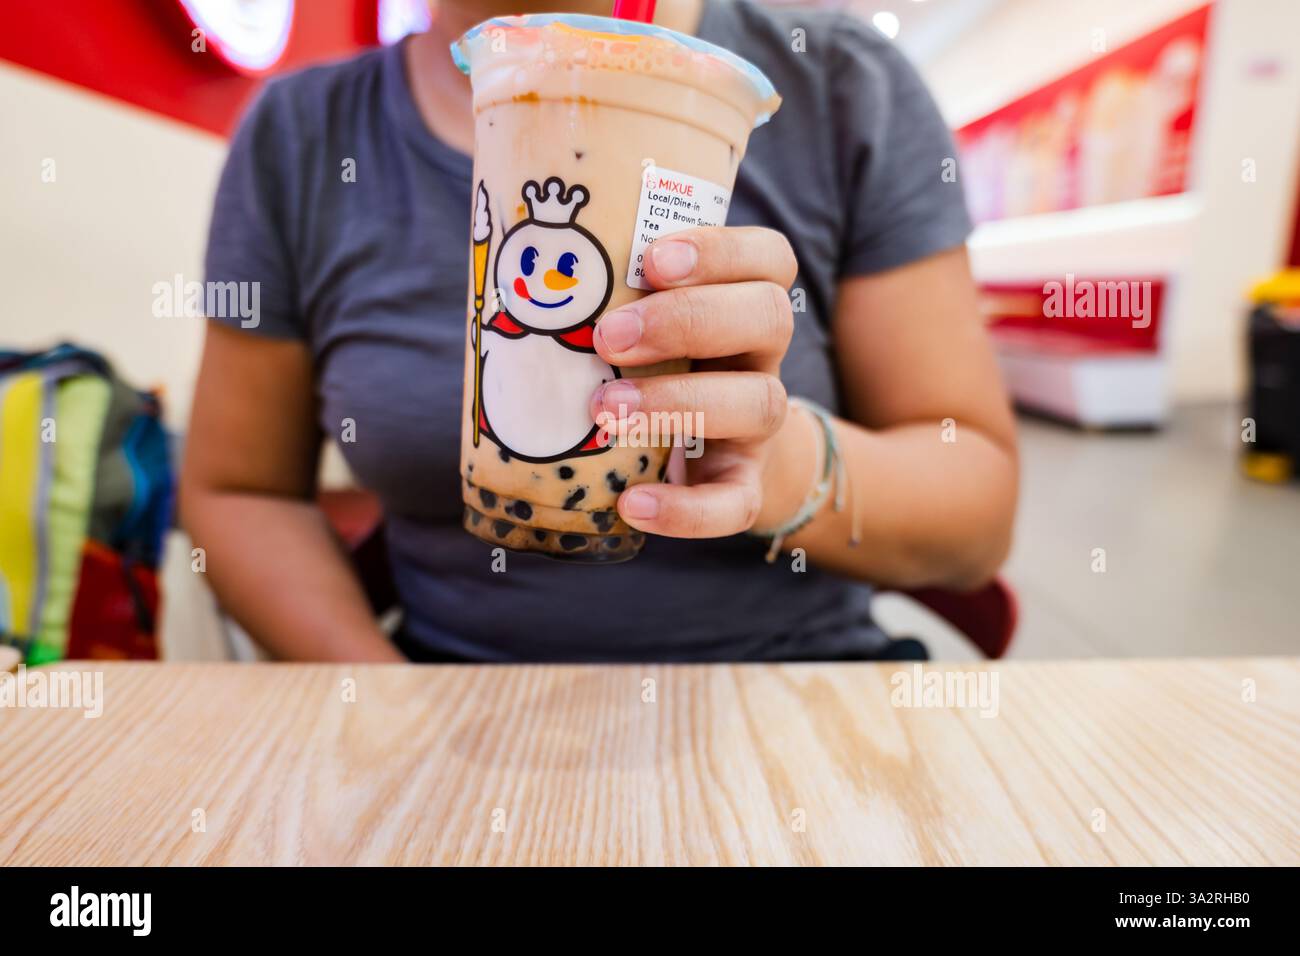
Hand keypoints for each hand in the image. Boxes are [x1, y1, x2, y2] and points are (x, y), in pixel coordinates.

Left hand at [589, 226, 803, 537]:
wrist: (711, 457)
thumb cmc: (654, 365)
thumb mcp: (643, 318)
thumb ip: (604, 290)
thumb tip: (498, 252)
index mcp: (741, 300)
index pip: (768, 258)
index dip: (720, 251)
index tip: (652, 258)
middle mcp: (761, 356)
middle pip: (768, 317)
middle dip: (687, 320)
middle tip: (609, 336)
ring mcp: (758, 424)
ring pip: (758, 403)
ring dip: (678, 403)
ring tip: (604, 409)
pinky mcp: (743, 485)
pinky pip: (734, 503)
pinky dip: (686, 510)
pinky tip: (633, 505)